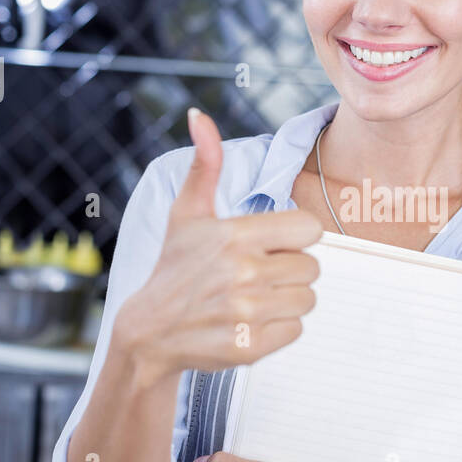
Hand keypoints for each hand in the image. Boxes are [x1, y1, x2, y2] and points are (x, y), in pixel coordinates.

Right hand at [116, 108, 322, 381]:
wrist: (149, 332)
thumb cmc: (175, 268)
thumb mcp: (187, 213)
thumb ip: (206, 164)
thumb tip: (198, 115)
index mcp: (235, 235)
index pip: (310, 230)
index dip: (295, 237)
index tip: (270, 244)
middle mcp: (243, 273)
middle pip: (312, 268)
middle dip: (289, 270)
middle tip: (256, 275)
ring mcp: (246, 313)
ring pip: (307, 299)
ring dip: (286, 300)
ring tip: (253, 298)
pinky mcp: (250, 346)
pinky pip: (296, 330)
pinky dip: (278, 329)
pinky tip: (249, 322)